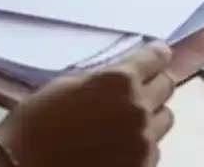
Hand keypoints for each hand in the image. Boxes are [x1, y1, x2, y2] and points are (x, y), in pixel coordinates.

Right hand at [0, 42, 176, 166]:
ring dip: (150, 115)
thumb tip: (124, 75)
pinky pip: (154, 148)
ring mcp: (143, 142)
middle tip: (136, 89)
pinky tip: (118, 146)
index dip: (155, 55)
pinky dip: (142, 144)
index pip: (156, 57)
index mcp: (119, 81)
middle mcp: (138, 108)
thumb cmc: (36, 124)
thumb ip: (103, 78)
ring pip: (165, 118)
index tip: (155, 56)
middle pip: (167, 86)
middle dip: (153, 84)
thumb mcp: (68, 85)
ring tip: (125, 122)